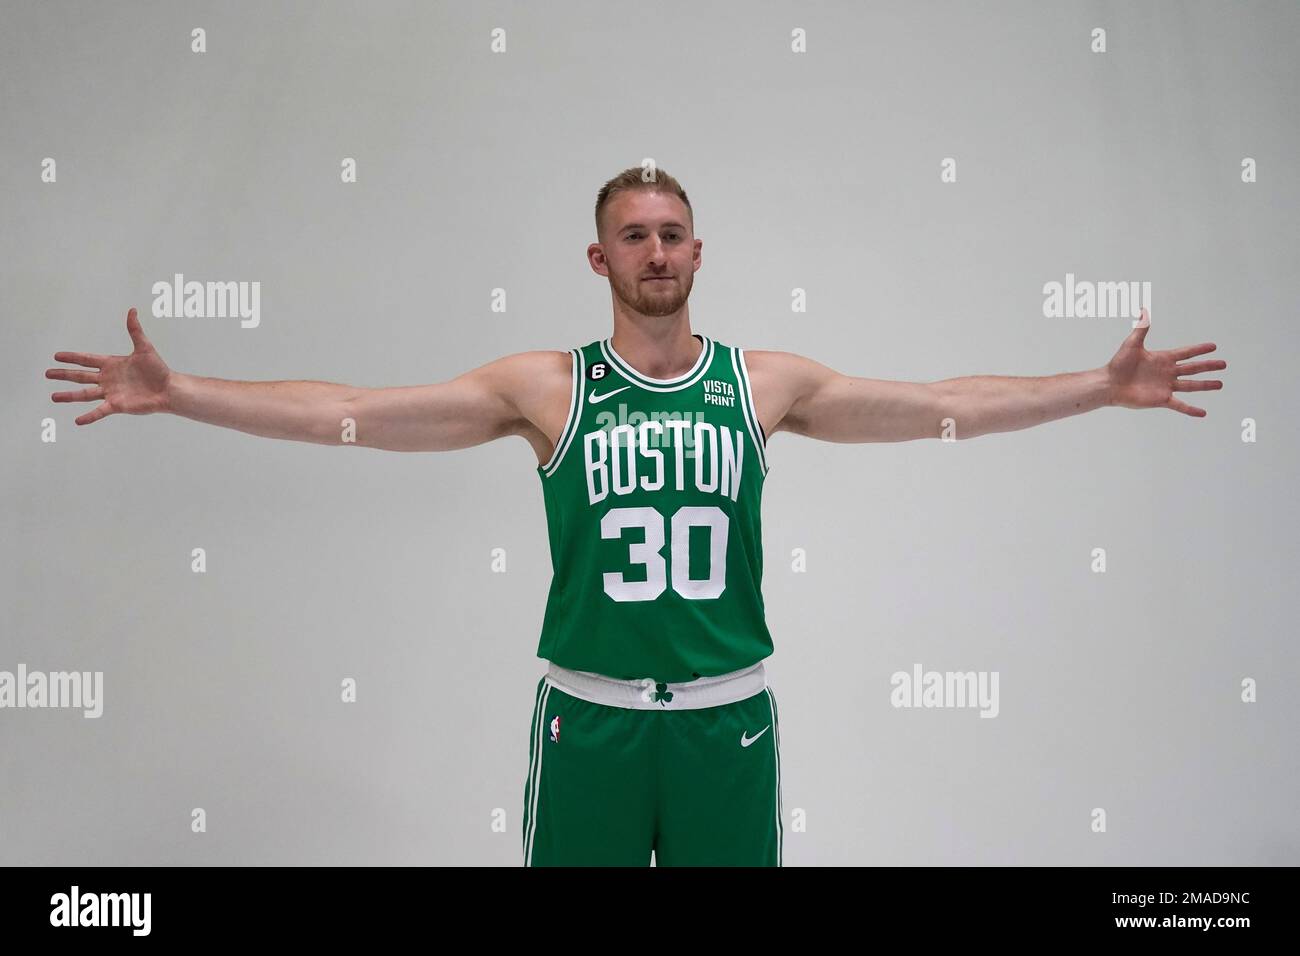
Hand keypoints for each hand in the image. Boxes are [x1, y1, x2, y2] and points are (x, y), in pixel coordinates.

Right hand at [47, 308, 173, 424]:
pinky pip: (99, 411)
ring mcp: (111, 392)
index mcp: (112, 364)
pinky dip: (89, 416)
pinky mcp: (117, 405)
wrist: (169, 388)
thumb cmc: (158, 369)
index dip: (72, 357)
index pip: (87, 359)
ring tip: (53, 397)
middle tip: (47, 373)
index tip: (57, 356)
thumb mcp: (144, 347)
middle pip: (81, 376)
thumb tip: (132, 310)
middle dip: (64, 375)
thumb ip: (135, 330)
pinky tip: (77, 421)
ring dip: (69, 396)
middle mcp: (108, 378)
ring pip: (85, 394)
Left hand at [1105, 308, 1225, 416]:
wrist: (1109, 384)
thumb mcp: (1132, 343)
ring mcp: (1165, 386)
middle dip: (1208, 366)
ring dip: (1206, 385)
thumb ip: (1141, 327)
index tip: (1213, 346)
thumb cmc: (1118, 364)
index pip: (1186, 353)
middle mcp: (1167, 373)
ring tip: (1220, 384)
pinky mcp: (1161, 399)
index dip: (1199, 350)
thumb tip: (1143, 309)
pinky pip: (1180, 405)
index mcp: (1163, 359)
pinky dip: (1191, 410)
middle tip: (1223, 364)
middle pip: (1193, 368)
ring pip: (1191, 386)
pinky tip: (1203, 413)